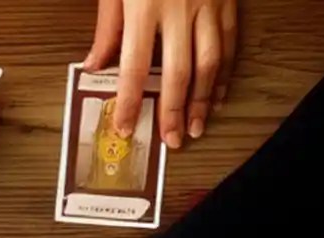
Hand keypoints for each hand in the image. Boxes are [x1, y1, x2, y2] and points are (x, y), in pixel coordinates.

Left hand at [85, 0, 237, 146]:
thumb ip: (108, 24)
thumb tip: (94, 64)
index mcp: (144, 5)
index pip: (134, 66)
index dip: (129, 101)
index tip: (125, 126)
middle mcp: (178, 9)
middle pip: (178, 72)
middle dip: (174, 111)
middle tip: (172, 138)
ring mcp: (207, 5)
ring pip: (209, 63)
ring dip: (203, 100)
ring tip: (197, 126)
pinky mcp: (227, 1)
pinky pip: (229, 43)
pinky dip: (225, 74)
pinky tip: (217, 96)